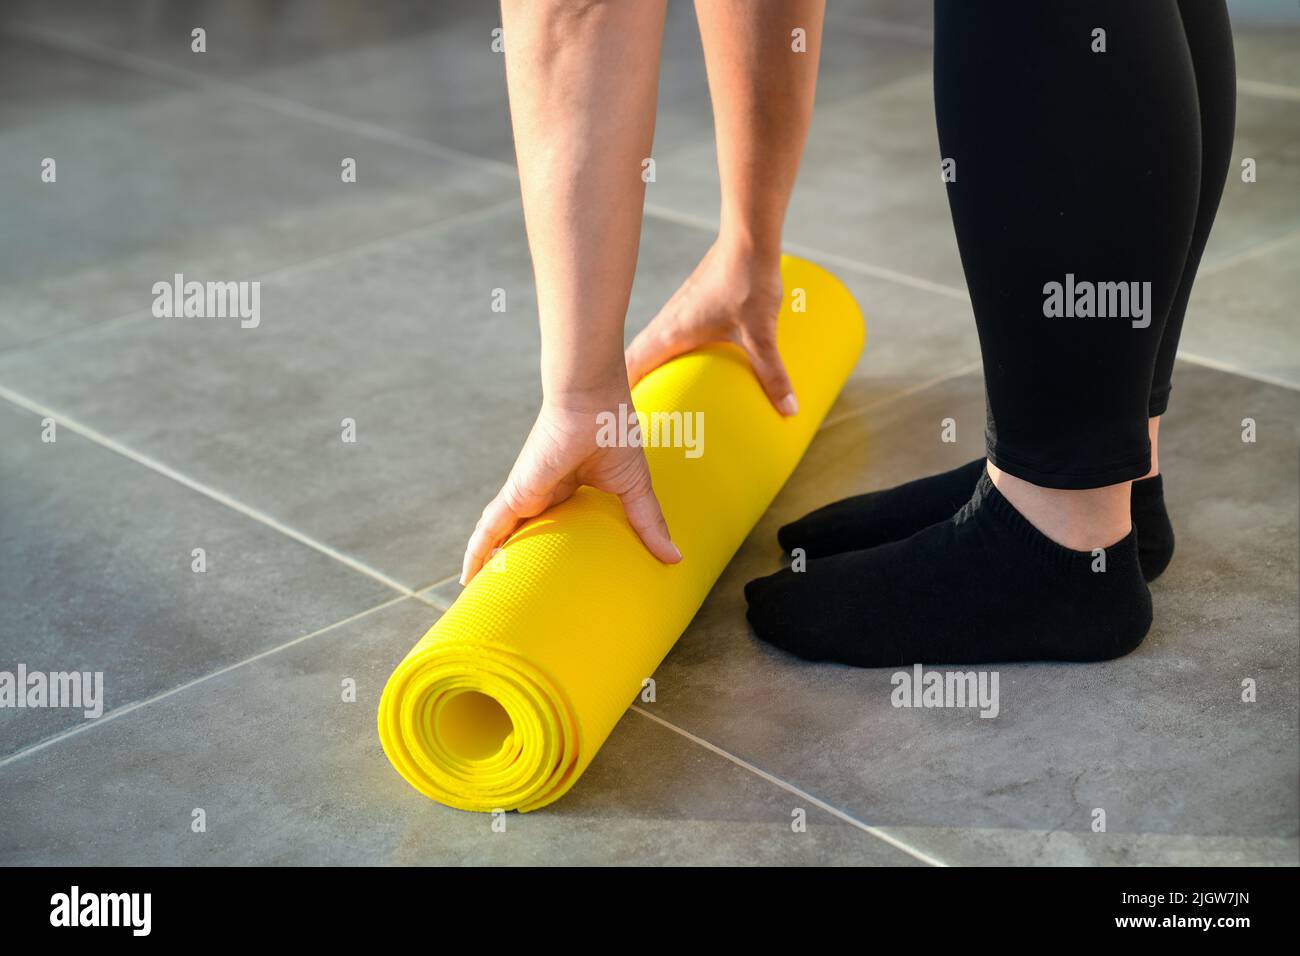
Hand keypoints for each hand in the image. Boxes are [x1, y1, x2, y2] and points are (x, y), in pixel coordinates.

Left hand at [459, 391, 681, 584]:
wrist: (592, 401)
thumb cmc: (612, 431)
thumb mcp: (633, 489)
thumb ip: (647, 524)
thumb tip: (675, 558)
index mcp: (566, 489)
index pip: (553, 524)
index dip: (548, 547)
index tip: (548, 575)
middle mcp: (541, 493)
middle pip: (521, 534)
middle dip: (513, 560)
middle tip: (509, 595)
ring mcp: (526, 494)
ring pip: (499, 536)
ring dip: (489, 560)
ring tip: (479, 591)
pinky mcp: (516, 494)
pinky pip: (489, 528)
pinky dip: (477, 550)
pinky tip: (466, 575)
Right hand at [625, 241, 796, 415]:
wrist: (749, 237)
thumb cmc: (747, 281)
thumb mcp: (761, 334)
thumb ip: (773, 374)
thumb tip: (790, 412)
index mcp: (669, 336)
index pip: (629, 370)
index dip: (620, 396)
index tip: (618, 421)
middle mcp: (666, 323)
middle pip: (636, 361)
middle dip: (635, 388)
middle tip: (642, 416)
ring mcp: (678, 311)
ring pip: (652, 346)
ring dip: (650, 368)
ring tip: (661, 395)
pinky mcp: (694, 303)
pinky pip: (672, 335)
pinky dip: (669, 352)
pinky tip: (689, 360)